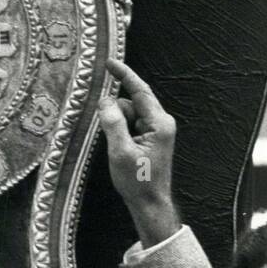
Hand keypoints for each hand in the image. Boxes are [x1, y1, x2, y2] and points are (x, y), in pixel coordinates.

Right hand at [99, 58, 179, 248]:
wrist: (150, 204)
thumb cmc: (138, 182)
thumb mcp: (121, 153)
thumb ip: (113, 124)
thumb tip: (105, 101)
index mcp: (159, 123)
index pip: (140, 91)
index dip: (124, 75)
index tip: (109, 62)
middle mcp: (161, 123)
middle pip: (131, 104)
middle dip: (116, 114)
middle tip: (111, 139)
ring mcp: (156, 131)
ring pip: (128, 115)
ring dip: (117, 127)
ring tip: (119, 152)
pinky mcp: (150, 139)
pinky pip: (130, 126)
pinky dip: (120, 133)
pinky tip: (120, 151)